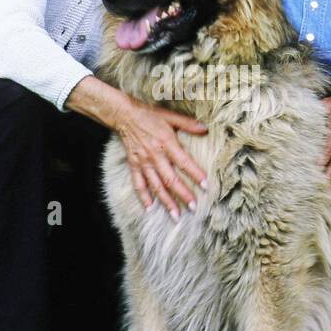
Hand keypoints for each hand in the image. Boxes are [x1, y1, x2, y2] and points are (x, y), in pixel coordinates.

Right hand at [114, 99, 208, 218]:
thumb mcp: (170, 116)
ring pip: (156, 185)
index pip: (184, 161)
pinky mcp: (134, 165)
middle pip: (170, 179)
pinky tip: (149, 208)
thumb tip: (205, 128)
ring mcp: (143, 162)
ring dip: (166, 201)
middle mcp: (155, 155)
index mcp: (166, 142)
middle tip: (193, 207)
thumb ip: (188, 124)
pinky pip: (138, 184)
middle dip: (183, 194)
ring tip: (176, 215)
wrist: (125, 116)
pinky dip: (143, 197)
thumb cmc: (150, 115)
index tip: (206, 185)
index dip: (195, 174)